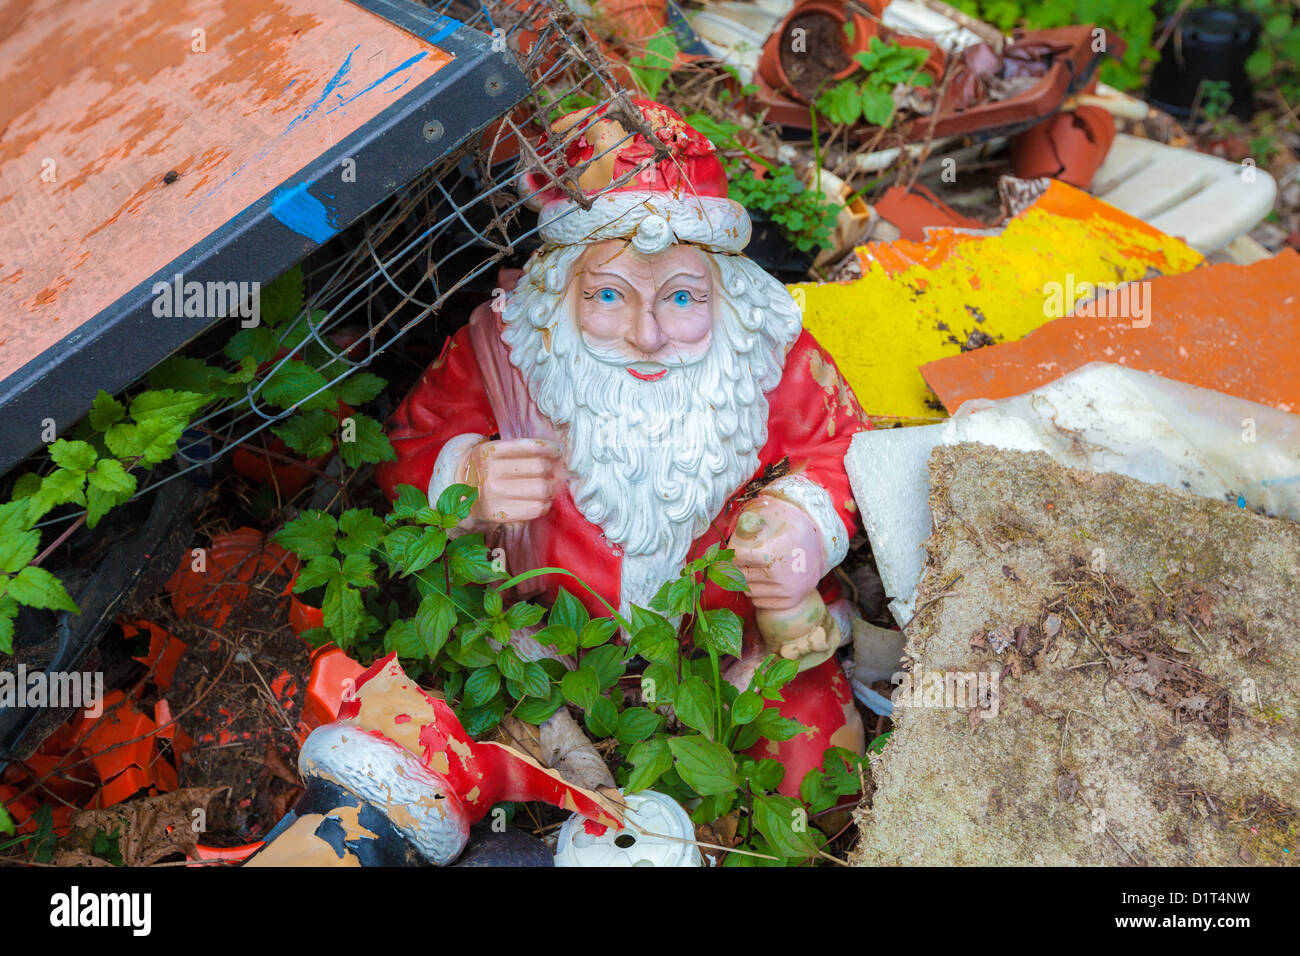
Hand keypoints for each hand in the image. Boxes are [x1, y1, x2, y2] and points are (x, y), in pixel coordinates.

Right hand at [467, 439, 563, 522]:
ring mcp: (492, 494)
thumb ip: (521, 451)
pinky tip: (543, 501)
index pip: (529, 447)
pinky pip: (535, 509)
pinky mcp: (498, 514)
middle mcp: (488, 471)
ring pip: (541, 489)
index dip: (550, 448)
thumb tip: (558, 455)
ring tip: (551, 486)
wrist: (462, 492)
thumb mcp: (496, 452)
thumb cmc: (489, 469)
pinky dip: (545, 504)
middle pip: (539, 467)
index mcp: (488, 451)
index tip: (558, 450)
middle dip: (553, 468)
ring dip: (552, 487)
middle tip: (556, 471)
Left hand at [727, 495, 824, 609]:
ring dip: (746, 581)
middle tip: (742, 561)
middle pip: (741, 574)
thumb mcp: (776, 518)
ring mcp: (785, 591)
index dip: (733, 552)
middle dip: (738, 567)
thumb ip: (752, 521)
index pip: (737, 556)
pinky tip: (763, 582)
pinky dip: (756, 594)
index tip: (735, 550)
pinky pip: (758, 603)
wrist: (820, 548)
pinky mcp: (789, 602)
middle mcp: (778, 575)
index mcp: (771, 554)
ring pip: (748, 590)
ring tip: (753, 570)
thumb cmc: (791, 531)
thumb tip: (735, 531)